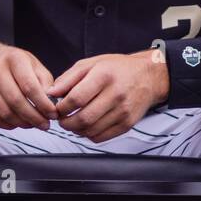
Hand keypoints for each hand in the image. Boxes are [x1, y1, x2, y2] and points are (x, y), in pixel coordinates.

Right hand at [0, 43, 58, 130]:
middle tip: (45, 125)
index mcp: (14, 58)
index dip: (43, 104)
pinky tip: (18, 124)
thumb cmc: (13, 64)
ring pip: (4, 112)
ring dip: (22, 123)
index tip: (53, 114)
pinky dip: (8, 126)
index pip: (30, 86)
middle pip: (16, 101)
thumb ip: (45, 81)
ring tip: (33, 125)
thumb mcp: (32, 64)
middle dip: (34, 117)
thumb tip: (51, 102)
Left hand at [48, 50, 169, 142]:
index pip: (76, 98)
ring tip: (72, 122)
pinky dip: (88, 135)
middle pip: (83, 118)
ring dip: (76, 130)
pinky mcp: (127, 124)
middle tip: (61, 119)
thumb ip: (68, 78)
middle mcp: (116, 94)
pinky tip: (86, 126)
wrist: (148, 77)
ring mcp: (123, 111)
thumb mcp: (91, 64)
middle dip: (66, 123)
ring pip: (91, 131)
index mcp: (104, 76)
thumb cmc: (117, 69)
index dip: (62, 107)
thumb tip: (51, 93)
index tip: (57, 108)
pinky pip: (101, 137)